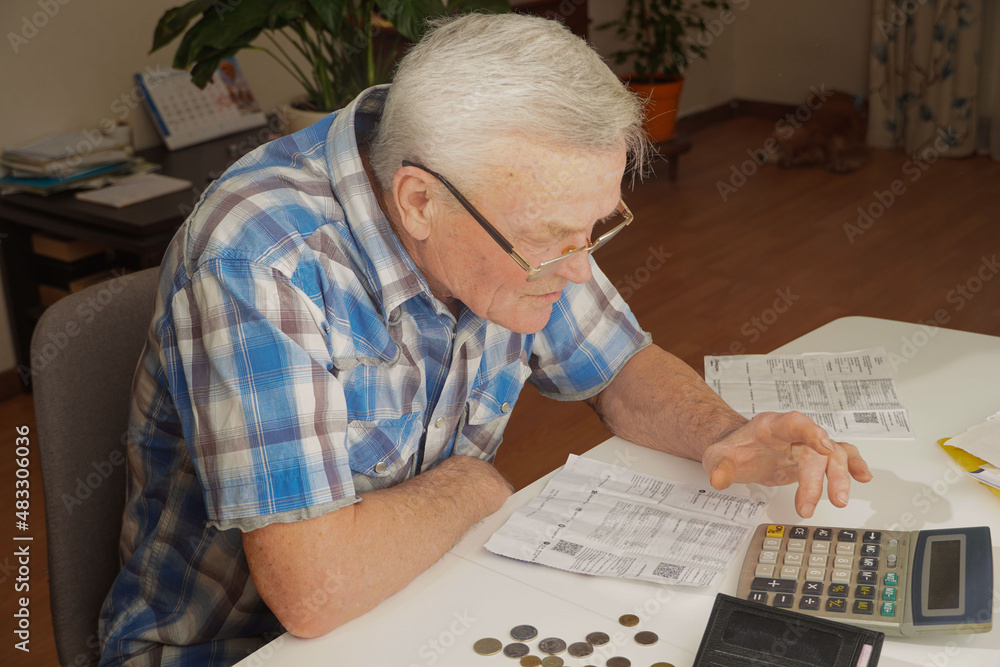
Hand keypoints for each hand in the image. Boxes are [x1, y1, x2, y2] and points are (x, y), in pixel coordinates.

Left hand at [701, 411, 872, 517]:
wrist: (739, 451)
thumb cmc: (733, 450)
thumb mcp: (718, 457)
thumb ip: (720, 467)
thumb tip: (719, 479)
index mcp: (772, 426)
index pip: (795, 423)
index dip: (811, 432)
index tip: (823, 445)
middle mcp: (795, 433)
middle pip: (817, 448)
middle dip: (819, 476)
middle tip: (810, 504)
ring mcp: (807, 445)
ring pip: (834, 454)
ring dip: (839, 477)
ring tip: (839, 501)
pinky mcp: (814, 458)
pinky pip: (841, 457)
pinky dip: (854, 465)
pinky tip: (863, 477)